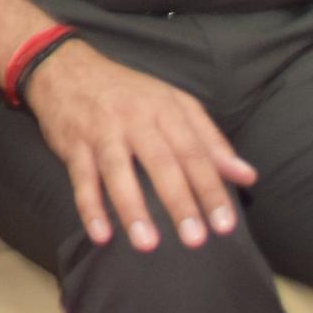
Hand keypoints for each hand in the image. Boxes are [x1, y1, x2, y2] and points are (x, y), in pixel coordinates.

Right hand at [26, 39, 258, 250]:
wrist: (65, 68)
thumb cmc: (128, 92)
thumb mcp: (173, 103)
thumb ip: (210, 140)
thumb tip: (247, 175)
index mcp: (164, 110)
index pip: (194, 152)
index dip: (210, 189)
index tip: (225, 224)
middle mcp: (134, 119)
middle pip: (160, 163)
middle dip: (178, 202)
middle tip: (195, 239)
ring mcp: (101, 131)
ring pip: (118, 172)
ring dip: (132, 209)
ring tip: (147, 244)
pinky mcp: (73, 145)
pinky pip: (81, 179)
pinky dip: (89, 207)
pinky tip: (101, 235)